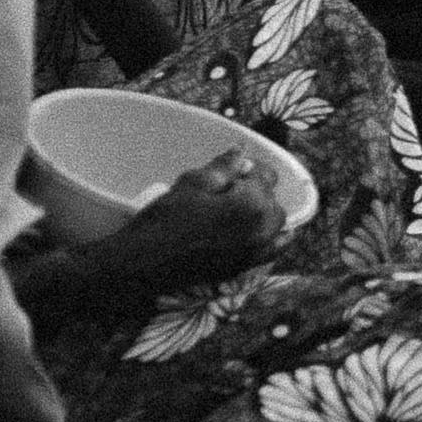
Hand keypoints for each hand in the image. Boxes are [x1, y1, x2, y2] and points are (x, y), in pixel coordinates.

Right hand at [79, 148, 287, 294]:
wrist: (145, 264)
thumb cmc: (166, 218)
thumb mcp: (193, 183)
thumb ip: (224, 167)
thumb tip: (242, 152)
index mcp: (252, 204)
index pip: (267, 177)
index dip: (251, 168)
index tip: (235, 168)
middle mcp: (262, 230)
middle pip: (273, 203)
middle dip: (258, 192)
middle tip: (230, 189)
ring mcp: (255, 253)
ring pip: (276, 227)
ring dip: (264, 215)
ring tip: (238, 210)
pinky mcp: (242, 269)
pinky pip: (271, 251)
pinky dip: (270, 239)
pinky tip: (255, 232)